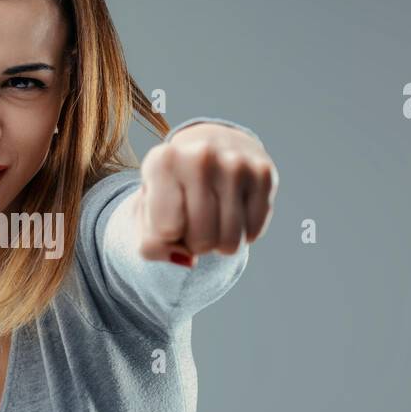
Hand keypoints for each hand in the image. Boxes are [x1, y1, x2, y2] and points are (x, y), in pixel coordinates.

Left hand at [133, 122, 278, 266]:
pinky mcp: (264, 173)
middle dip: (195, 244)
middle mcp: (200, 155)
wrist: (206, 151)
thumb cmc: (170, 193)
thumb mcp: (146, 216)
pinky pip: (253, 232)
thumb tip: (187, 260)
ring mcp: (236, 162)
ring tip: (211, 219)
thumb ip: (151, 246)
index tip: (166, 215)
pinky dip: (242, 234)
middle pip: (201, 241)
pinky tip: (231, 211)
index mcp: (162, 161)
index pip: (167, 231)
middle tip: (192, 222)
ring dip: (219, 243)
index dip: (167, 236)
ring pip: (230, 242)